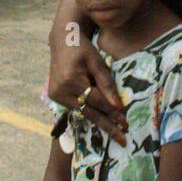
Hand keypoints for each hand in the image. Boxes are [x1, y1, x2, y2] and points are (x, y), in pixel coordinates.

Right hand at [48, 18, 126, 145]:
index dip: (112, 113)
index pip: (96, 101)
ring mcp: (56, 95)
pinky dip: (89, 111)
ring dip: (99, 120)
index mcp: (71, 80)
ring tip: (115, 131)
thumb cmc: (83, 49)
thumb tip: (117, 107)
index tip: (125, 123)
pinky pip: (76, 107)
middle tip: (122, 140)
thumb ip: (107, 85)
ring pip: (82, 112)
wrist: (62, 41)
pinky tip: (102, 118)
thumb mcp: (97, 63)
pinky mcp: (55, 96)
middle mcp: (61, 91)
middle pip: (88, 112)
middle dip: (107, 125)